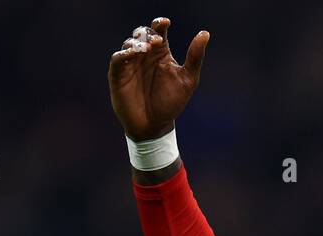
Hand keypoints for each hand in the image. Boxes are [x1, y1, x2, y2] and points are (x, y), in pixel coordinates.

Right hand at [108, 16, 209, 141]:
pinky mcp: (118, 75)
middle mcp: (145, 55)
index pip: (159, 31)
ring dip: (136, 43)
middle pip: (142, 34)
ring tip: (145, 50)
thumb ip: (195, 57)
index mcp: (161, 53)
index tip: (166, 23)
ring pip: (129, 43)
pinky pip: (117, 59)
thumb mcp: (188, 80)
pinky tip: (131, 54)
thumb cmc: (171, 103)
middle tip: (157, 41)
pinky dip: (123, 54)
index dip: (160, 23)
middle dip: (148, 34)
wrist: (155, 125)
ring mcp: (131, 64)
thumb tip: (205, 33)